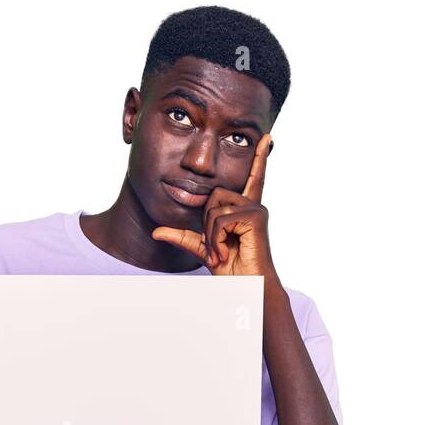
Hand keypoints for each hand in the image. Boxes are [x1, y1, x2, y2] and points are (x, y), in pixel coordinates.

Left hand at [151, 133, 275, 277]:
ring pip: (214, 208)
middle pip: (213, 194)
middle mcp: (252, 204)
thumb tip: (155, 232)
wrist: (246, 288)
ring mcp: (256, 209)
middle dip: (206, 223)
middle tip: (215, 247)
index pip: (253, 178)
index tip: (268, 137)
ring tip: (221, 251)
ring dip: (210, 234)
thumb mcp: (203, 248)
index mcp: (245, 208)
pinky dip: (215, 238)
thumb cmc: (231, 270)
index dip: (260, 157)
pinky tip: (225, 252)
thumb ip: (182, 236)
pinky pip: (220, 219)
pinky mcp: (256, 216)